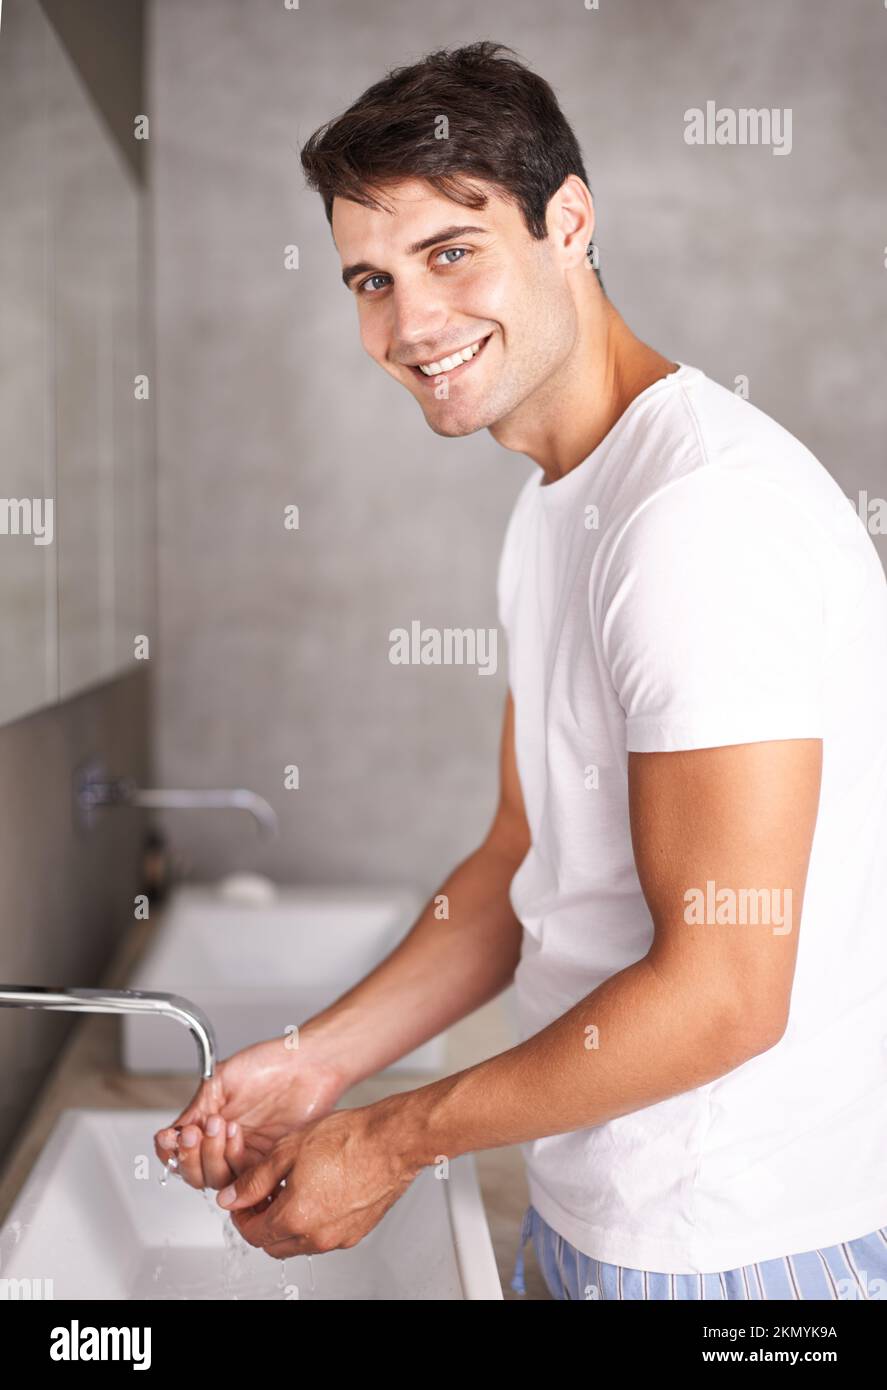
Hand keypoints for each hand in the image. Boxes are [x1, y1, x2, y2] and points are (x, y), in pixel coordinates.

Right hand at [153, 1035, 346, 1190]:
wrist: (307, 1064)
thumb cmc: (269, 1064)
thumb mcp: (220, 1080)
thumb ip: (195, 1109)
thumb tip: (170, 1135)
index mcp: (210, 1124)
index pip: (180, 1152)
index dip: (169, 1150)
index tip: (169, 1137)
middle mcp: (226, 1144)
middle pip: (195, 1173)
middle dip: (190, 1155)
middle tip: (195, 1133)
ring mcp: (246, 1154)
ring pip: (216, 1179)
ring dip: (211, 1155)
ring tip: (220, 1125)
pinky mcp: (267, 1162)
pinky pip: (243, 1177)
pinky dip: (233, 1159)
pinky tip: (236, 1135)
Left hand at [216, 1100, 421, 1257]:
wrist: (392, 1141)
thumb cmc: (350, 1139)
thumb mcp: (289, 1150)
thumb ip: (255, 1179)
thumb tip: (232, 1197)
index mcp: (295, 1217)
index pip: (252, 1233)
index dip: (241, 1215)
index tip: (242, 1200)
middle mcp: (317, 1236)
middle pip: (273, 1245)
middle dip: (262, 1223)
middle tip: (263, 1196)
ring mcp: (339, 1237)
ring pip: (298, 1244)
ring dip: (286, 1225)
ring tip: (290, 1191)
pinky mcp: (357, 1232)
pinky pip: (324, 1237)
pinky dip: (311, 1223)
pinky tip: (316, 1192)